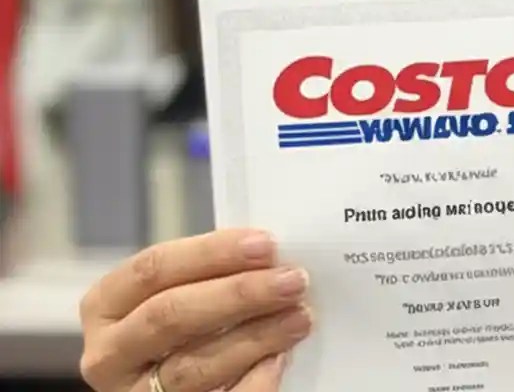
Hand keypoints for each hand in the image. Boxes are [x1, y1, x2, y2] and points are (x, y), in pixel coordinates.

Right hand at [79, 229, 312, 391]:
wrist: (162, 386)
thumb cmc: (175, 329)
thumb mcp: (173, 296)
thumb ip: (208, 277)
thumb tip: (270, 257)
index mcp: (105, 306)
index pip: (153, 269)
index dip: (211, 253)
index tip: (266, 244)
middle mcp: (108, 354)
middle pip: (171, 316)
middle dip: (238, 294)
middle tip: (293, 281)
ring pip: (193, 365)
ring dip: (255, 337)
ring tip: (299, 317)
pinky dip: (253, 380)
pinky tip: (280, 360)